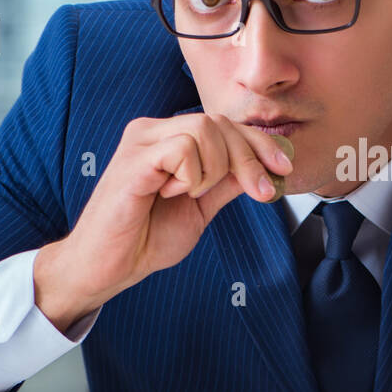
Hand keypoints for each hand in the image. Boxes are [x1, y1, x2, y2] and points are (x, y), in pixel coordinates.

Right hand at [34, 114, 293, 329]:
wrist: (108, 268)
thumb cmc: (146, 238)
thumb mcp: (201, 207)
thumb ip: (227, 183)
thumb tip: (264, 167)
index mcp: (168, 138)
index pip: (225, 125)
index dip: (260, 144)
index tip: (284, 170)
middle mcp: (153, 131)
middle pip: (220, 123)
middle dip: (250, 158)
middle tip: (260, 192)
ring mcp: (140, 141)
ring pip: (205, 130)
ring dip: (214, 170)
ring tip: (190, 195)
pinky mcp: (132, 160)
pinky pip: (182, 150)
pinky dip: (190, 176)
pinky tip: (171, 194)